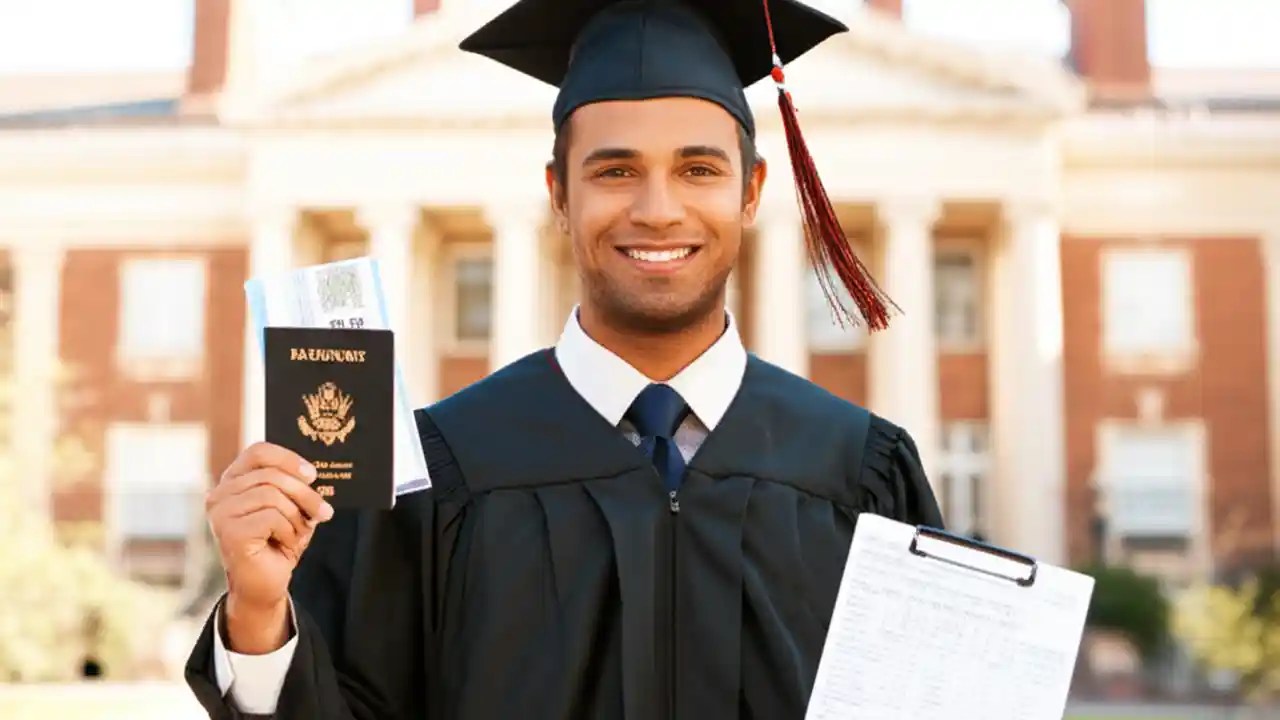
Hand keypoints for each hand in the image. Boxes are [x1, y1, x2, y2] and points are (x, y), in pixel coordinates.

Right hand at [206, 442, 333, 652]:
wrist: (264, 585)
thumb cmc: (276, 544)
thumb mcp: (290, 509)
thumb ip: (295, 487)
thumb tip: (313, 474)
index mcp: (232, 482)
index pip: (258, 452)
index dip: (288, 458)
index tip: (312, 474)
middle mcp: (220, 495)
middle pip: (271, 475)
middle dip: (305, 494)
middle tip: (323, 512)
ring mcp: (221, 513)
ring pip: (272, 495)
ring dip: (295, 517)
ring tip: (295, 534)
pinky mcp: (229, 532)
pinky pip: (271, 518)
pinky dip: (288, 532)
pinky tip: (283, 545)